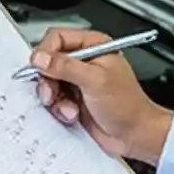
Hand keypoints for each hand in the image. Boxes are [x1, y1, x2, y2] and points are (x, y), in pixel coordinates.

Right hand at [31, 28, 173, 164]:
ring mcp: (77, 81)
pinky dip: (59, 109)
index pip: (57, 38)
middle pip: (48, 61)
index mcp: (93, 45)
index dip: (45, 52)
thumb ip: (65, 66)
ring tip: (69, 107)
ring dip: (55, 98)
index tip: (40, 67)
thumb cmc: (127, 105)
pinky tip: (72, 114)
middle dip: (48, 79)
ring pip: (48, 82)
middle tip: (51, 93)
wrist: (134, 135)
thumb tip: (40, 58)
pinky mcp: (73, 99)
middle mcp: (83, 61)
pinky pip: (53, 100)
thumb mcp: (95, 80)